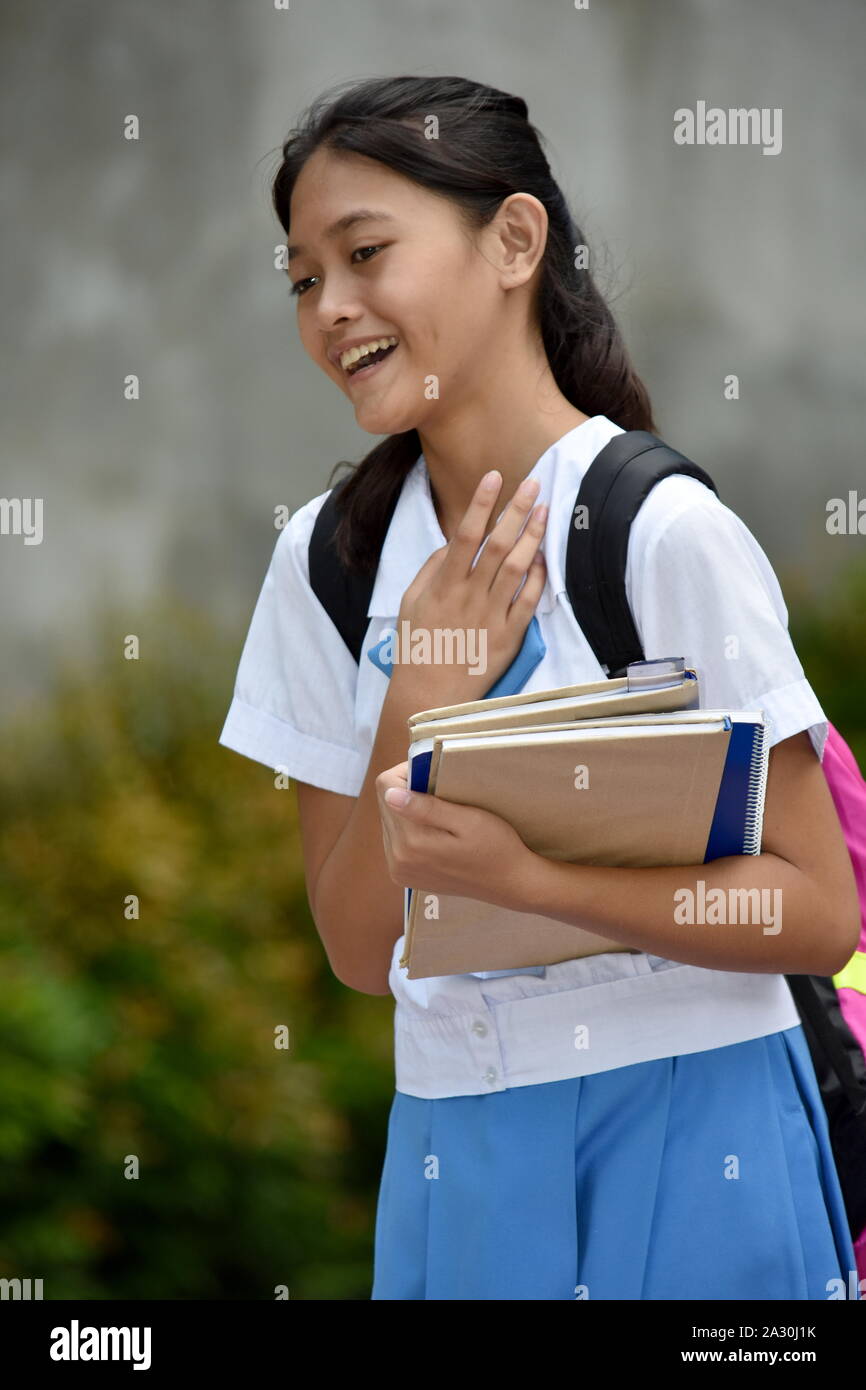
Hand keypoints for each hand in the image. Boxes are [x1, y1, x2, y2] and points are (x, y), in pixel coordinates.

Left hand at [375, 760, 535, 910]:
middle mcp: (397, 858)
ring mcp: (399, 870)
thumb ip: (428, 808)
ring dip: (408, 812)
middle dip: (407, 792)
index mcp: (410, 841)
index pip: (385, 787)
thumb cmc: (496, 847)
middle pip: (385, 803)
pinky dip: (410, 830)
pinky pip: (394, 841)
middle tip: (440, 795)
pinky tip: (434, 833)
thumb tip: (390, 794)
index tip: (431, 775)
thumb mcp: (468, 821)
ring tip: (440, 815)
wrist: (509, 883)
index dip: (406, 773)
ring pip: (389, 821)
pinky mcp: (404, 876)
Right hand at [389, 469, 547, 710]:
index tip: (493, 477)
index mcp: (442, 586)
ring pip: (516, 567)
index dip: (480, 503)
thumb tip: (452, 543)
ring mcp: (490, 617)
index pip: (464, 534)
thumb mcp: (410, 603)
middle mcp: (468, 597)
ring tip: (544, 511)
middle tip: (533, 483)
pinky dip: (536, 576)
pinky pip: (528, 601)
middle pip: (497, 544)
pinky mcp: (508, 637)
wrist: (429, 697)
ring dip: (532, 536)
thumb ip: (430, 570)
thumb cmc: (416, 648)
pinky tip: (542, 556)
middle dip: (516, 509)